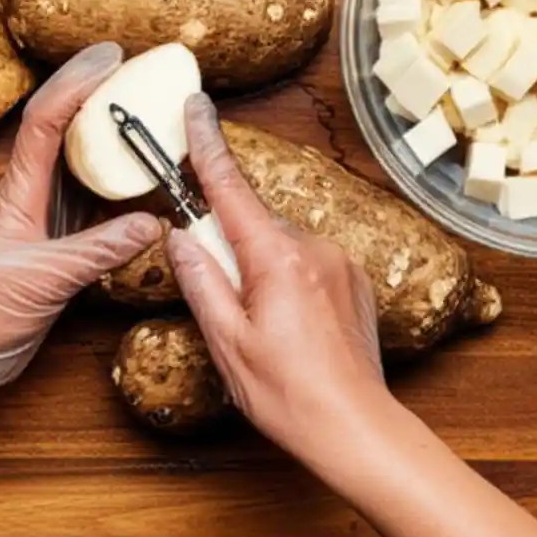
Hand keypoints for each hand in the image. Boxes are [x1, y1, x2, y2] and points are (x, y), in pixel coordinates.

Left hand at [0, 42, 160, 412]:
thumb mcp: (42, 280)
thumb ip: (97, 251)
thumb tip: (151, 223)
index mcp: (18, 192)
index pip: (46, 122)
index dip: (76, 85)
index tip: (110, 60)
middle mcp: (29, 195)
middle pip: (64, 129)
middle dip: (97, 94)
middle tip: (137, 71)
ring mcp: (41, 218)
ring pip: (79, 164)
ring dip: (109, 137)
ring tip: (147, 113)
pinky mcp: (53, 244)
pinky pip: (90, 204)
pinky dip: (117, 188)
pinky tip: (143, 184)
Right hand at [164, 93, 387, 460]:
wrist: (355, 428)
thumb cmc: (289, 394)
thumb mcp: (225, 341)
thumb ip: (200, 280)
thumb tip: (180, 237)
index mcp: (276, 257)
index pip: (230, 186)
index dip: (207, 143)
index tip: (195, 108)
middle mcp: (313, 248)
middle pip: (252, 222)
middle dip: (227, 244)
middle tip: (222, 299)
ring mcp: (339, 263)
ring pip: (279, 246)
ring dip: (259, 269)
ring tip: (262, 329)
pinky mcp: (354, 282)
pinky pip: (306, 264)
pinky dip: (287, 282)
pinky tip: (287, 328)